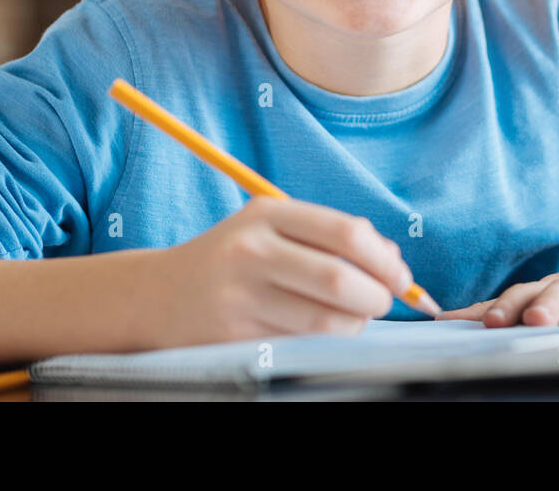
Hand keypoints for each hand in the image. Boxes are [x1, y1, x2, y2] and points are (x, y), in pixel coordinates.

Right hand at [152, 196, 412, 346]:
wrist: (158, 295)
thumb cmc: (235, 259)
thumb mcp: (274, 229)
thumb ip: (331, 237)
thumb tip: (392, 260)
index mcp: (268, 214)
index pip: (345, 233)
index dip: (384, 259)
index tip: (400, 276)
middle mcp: (251, 251)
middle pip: (339, 281)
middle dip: (377, 298)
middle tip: (382, 302)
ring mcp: (240, 296)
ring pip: (324, 321)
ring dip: (354, 325)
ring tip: (353, 318)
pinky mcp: (234, 336)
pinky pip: (301, 344)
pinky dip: (325, 342)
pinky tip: (320, 332)